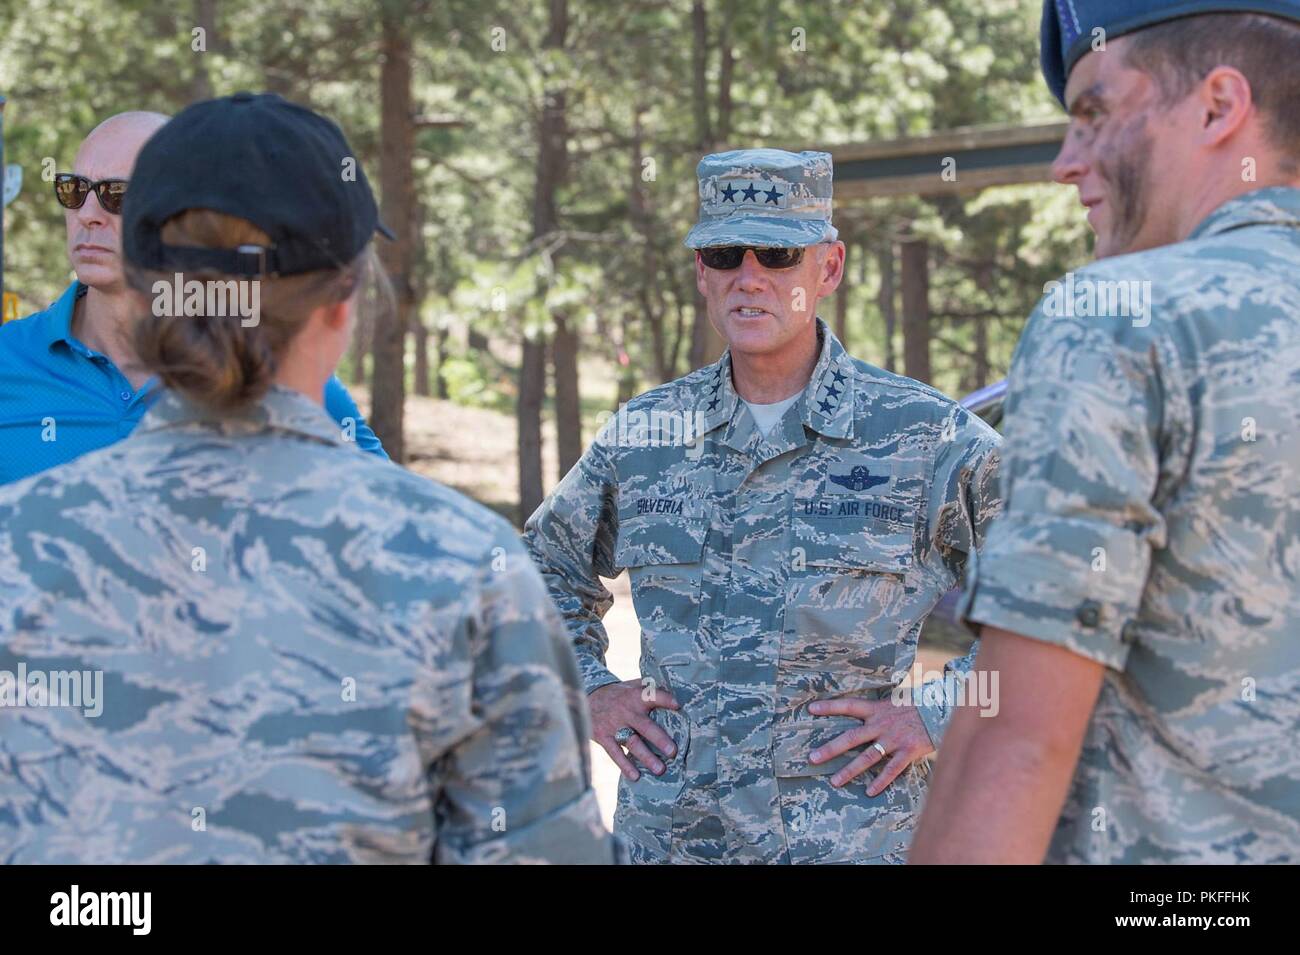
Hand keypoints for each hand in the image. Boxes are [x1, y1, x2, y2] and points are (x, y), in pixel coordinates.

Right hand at [588, 679, 679, 781]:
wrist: (587, 697)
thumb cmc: (619, 693)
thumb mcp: (633, 685)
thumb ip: (651, 688)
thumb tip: (678, 689)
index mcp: (636, 696)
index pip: (652, 695)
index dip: (665, 699)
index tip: (678, 705)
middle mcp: (626, 711)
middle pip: (645, 726)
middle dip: (659, 739)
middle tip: (673, 752)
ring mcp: (614, 725)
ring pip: (632, 742)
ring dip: (646, 757)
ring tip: (660, 769)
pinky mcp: (604, 737)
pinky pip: (615, 753)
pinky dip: (625, 765)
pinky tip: (635, 776)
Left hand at [807, 697, 934, 795]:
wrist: (943, 709)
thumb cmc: (915, 706)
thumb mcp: (893, 702)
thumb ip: (876, 709)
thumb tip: (861, 711)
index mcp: (877, 709)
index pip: (848, 705)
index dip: (830, 707)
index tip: (810, 709)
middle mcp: (882, 724)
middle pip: (851, 737)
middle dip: (831, 748)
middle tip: (812, 758)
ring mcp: (894, 739)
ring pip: (868, 757)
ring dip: (850, 770)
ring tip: (834, 781)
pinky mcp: (909, 751)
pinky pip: (892, 769)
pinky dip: (881, 781)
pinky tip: (869, 792)